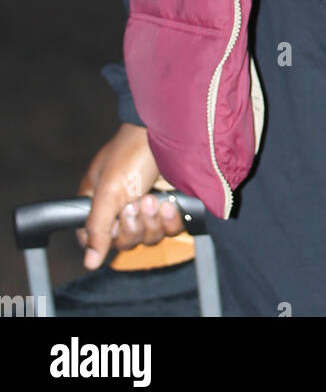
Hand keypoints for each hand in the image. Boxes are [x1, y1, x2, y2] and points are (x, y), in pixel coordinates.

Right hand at [76, 122, 184, 268]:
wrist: (170, 129)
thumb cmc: (132, 153)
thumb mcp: (109, 190)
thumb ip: (97, 227)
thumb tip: (89, 262)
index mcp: (98, 202)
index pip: (94, 239)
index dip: (105, 239)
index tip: (114, 220)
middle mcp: (121, 207)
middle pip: (124, 242)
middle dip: (132, 225)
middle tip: (136, 201)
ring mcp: (147, 207)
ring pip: (147, 238)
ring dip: (151, 222)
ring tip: (153, 198)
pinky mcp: (170, 205)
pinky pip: (170, 231)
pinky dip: (170, 221)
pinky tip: (169, 203)